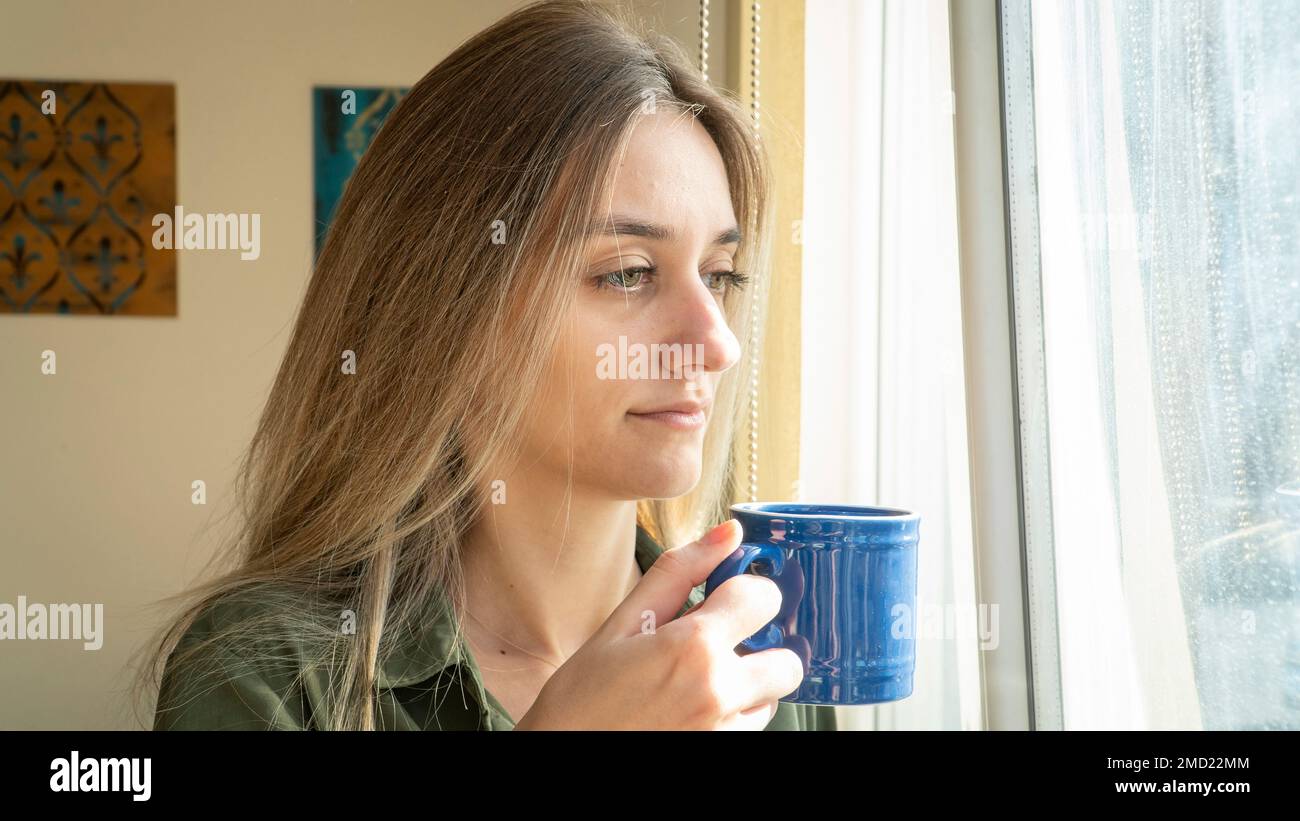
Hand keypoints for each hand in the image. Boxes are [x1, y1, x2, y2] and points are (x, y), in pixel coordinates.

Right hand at [514, 519, 802, 729]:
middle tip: (719, 645)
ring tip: (699, 680)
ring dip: (750, 683)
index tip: (725, 597)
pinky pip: (754, 726)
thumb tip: (728, 535)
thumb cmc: (583, 696)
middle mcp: (718, 691)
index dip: (746, 591)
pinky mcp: (724, 751)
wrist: (564, 749)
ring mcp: (724, 729)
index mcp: (693, 647)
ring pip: (773, 696)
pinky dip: (736, 713)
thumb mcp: (622, 622)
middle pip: (786, 658)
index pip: (763, 598)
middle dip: (759, 646)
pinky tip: (697, 707)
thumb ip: (680, 572)